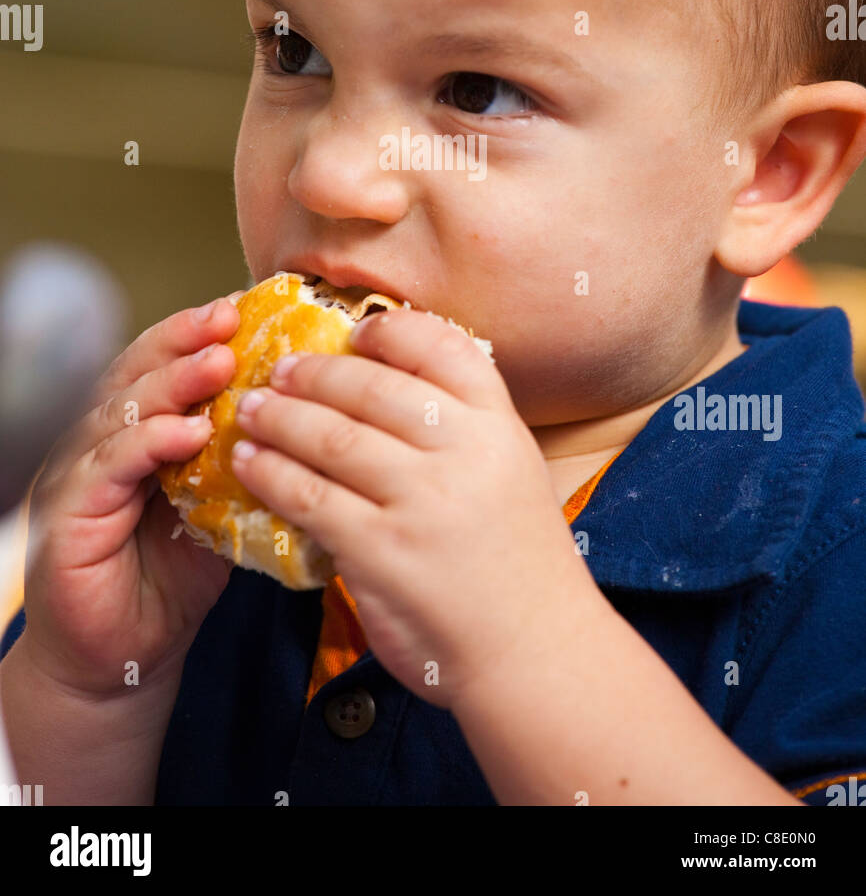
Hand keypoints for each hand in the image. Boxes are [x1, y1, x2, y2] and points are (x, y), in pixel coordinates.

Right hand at [20, 294, 243, 699]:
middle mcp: (100, 440)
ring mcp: (78, 473)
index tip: (242, 307)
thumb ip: (244, 455)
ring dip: (171, 384)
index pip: (160, 363)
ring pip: (121, 411)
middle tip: (228, 319)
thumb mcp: (220, 501)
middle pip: (136, 371)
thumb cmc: (172, 576)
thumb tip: (307, 413)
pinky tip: (186, 432)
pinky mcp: (70, 515)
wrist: (123, 656)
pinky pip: (107, 467)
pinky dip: (147, 443)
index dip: (196, 332)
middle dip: (183, 340)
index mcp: (136, 428)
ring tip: (218, 364)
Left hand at [230, 308, 587, 709]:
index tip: (355, 330)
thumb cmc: (518, 562)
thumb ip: (462, 430)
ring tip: (253, 410)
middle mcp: (465, 452)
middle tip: (280, 369)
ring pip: (332, 437)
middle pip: (373, 387)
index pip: (442, 347)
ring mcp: (423, 501)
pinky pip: (311, 497)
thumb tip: (380, 384)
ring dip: (282, 417)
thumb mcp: (511, 472)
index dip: (391, 330)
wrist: (535, 652)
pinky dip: (272, 474)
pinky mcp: (381, 551)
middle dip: (316, 373)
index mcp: (500, 424)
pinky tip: (250, 464)